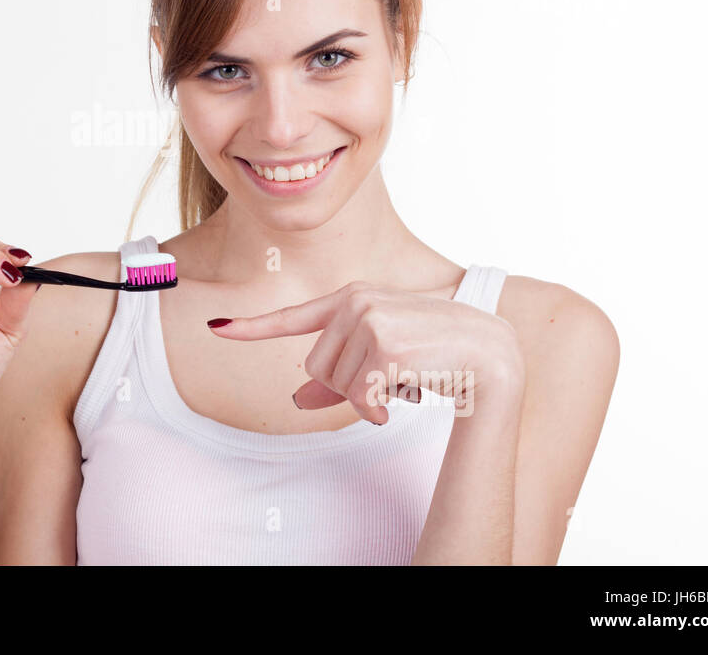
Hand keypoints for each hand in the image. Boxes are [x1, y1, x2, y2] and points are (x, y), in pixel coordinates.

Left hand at [207, 281, 522, 423]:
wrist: (490, 352)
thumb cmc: (435, 354)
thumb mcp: (381, 360)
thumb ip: (338, 378)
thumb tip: (296, 400)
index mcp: (351, 298)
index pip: (293, 317)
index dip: (252, 327)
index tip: (217, 327)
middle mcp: (356, 302)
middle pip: (316, 369)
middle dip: (349, 387)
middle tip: (389, 378)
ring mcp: (370, 321)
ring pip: (337, 385)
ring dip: (370, 398)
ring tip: (407, 377)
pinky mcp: (385, 346)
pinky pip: (361, 398)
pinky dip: (380, 410)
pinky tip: (409, 394)